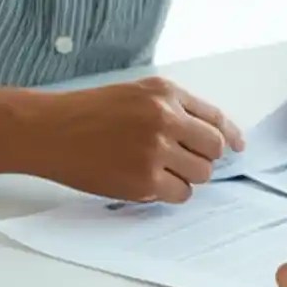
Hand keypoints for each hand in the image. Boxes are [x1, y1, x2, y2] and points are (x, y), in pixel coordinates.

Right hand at [32, 77, 243, 202]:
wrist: (49, 130)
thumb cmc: (88, 111)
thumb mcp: (137, 92)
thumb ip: (174, 108)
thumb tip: (211, 134)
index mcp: (165, 93)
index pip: (215, 118)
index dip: (231, 135)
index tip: (237, 146)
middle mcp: (165, 118)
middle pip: (214, 148)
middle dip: (205, 157)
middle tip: (185, 160)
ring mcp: (155, 150)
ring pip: (200, 174)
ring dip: (187, 177)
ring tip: (160, 170)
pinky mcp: (142, 180)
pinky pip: (178, 194)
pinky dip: (170, 192)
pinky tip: (148, 181)